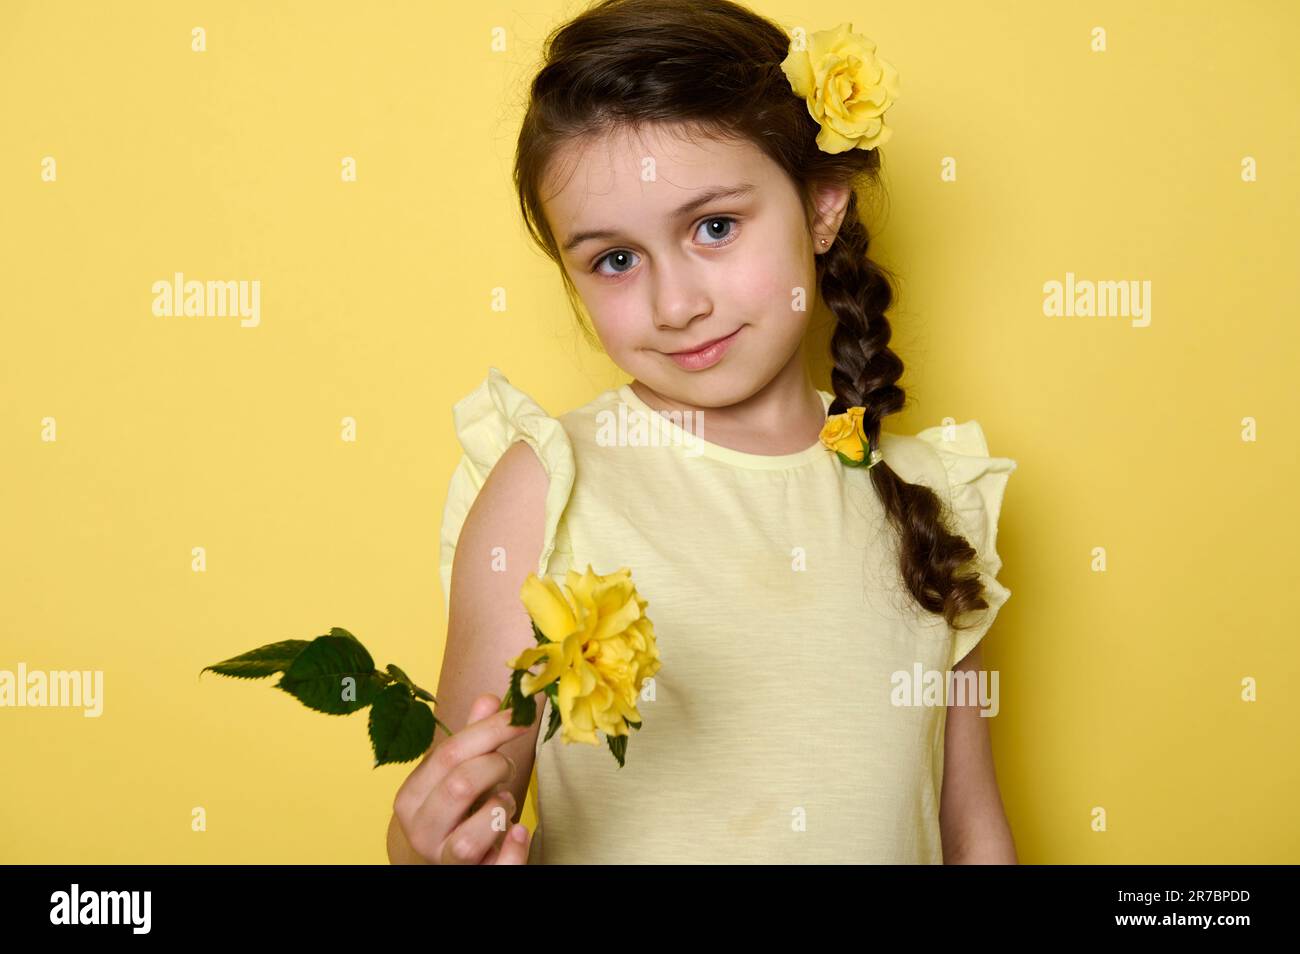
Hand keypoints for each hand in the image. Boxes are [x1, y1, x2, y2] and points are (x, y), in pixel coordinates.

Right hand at [391, 692, 532, 863]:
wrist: (447, 859)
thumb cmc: (457, 809)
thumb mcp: (458, 771)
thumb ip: (473, 739)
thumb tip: (490, 700)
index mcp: (411, 796)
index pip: (447, 754)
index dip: (489, 731)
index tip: (520, 717)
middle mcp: (421, 831)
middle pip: (458, 786)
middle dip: (494, 767)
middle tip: (505, 767)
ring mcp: (443, 859)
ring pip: (467, 838)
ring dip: (499, 810)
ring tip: (504, 804)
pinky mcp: (470, 877)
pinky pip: (497, 869)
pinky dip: (514, 849)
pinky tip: (520, 831)